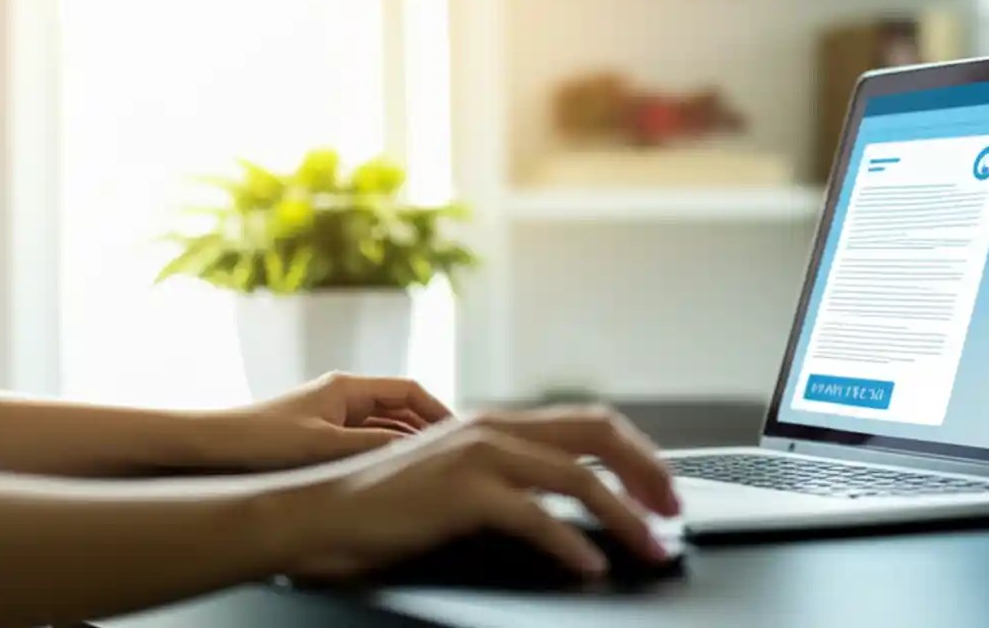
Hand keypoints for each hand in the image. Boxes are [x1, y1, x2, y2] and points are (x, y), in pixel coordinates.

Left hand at [218, 372, 453, 470]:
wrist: (212, 447)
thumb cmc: (262, 440)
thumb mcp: (324, 446)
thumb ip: (372, 447)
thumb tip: (417, 452)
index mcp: (348, 388)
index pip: (409, 390)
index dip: (438, 410)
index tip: (459, 433)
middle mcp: (344, 398)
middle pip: (400, 410)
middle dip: (427, 430)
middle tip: (453, 456)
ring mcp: (333, 418)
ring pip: (384, 429)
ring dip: (405, 444)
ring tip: (430, 468)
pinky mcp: (322, 438)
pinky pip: (365, 443)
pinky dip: (383, 455)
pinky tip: (392, 476)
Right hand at [282, 405, 680, 578]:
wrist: (314, 512)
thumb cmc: (381, 506)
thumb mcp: (454, 480)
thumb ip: (504, 480)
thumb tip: (561, 506)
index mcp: (496, 423)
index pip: (589, 422)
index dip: (637, 452)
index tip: (662, 488)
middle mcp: (494, 428)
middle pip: (599, 435)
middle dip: (649, 474)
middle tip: (674, 513)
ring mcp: (478, 455)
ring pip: (579, 477)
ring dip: (627, 517)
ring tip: (651, 548)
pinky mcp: (461, 491)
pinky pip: (535, 516)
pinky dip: (572, 543)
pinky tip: (590, 566)